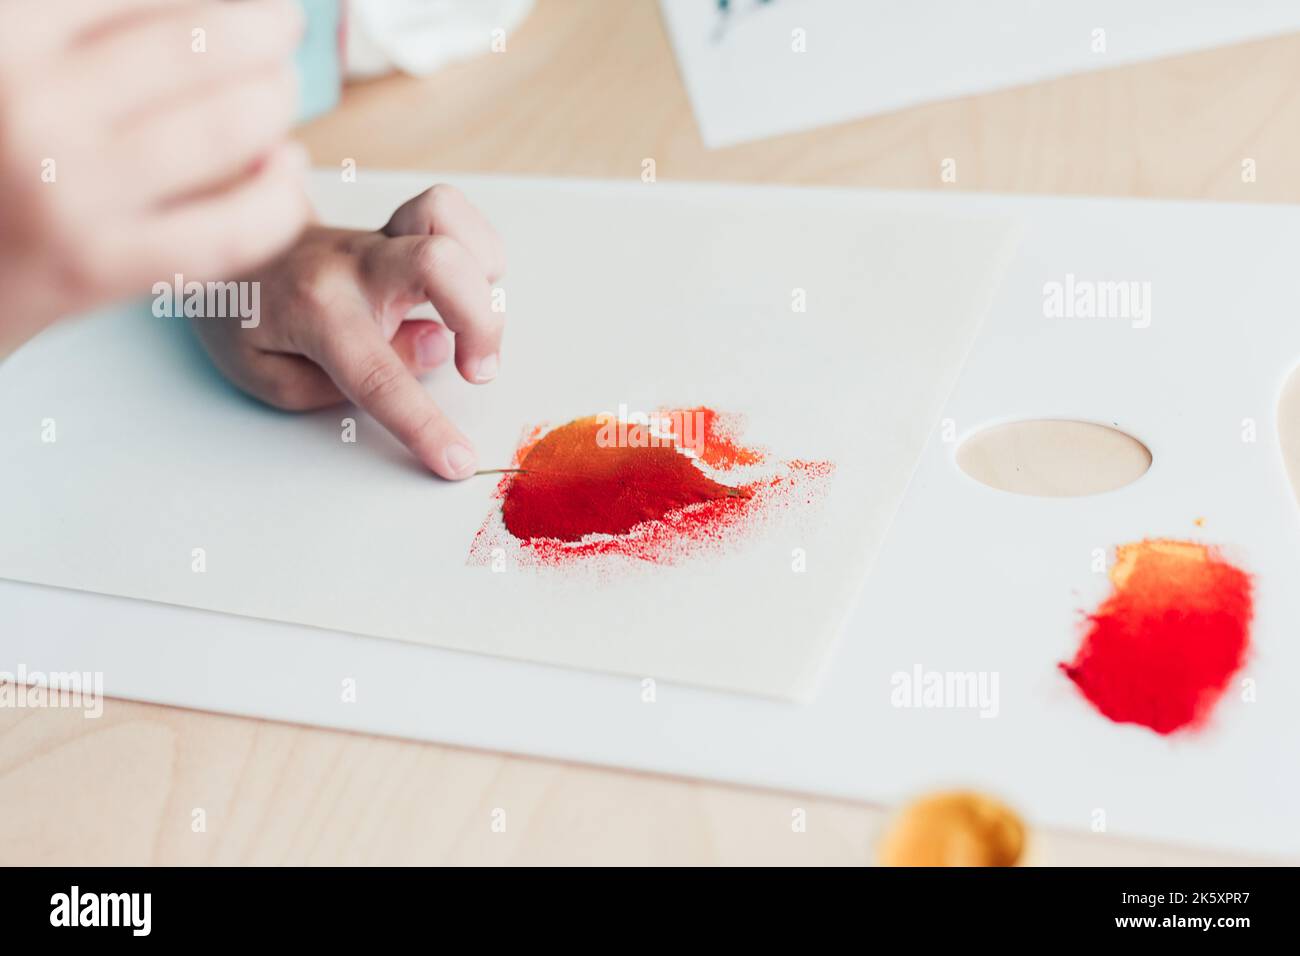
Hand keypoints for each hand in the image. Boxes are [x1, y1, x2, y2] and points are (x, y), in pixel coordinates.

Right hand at [0, 0, 309, 349]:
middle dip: (262, 32)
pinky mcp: (96, 268)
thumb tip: (214, 14)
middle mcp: (33, 101)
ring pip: (224, 129)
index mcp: (8, 28)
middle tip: (281, 28)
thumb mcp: (11, 55)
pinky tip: (288, 171)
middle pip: (196, 47)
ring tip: (280, 90)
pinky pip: (226, 232)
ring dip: (272, 102)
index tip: (250, 4)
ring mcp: (64, 190)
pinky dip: (278, 199)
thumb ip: (84, 25)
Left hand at [189, 186, 506, 479]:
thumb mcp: (269, 376)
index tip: (457, 461)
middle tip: (477, 370)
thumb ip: (343, 382)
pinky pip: (450, 211)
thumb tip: (434, 347)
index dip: (424, 423)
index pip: (379, 374)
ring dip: (481, 276)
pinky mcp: (398, 224)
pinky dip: (475, 245)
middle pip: (438, 263)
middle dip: (480, 323)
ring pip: (448, 221)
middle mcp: (353, 263)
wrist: (224, 250)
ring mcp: (378, 236)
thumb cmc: (250, 319)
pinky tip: (468, 285)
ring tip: (473, 322)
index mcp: (314, 310)